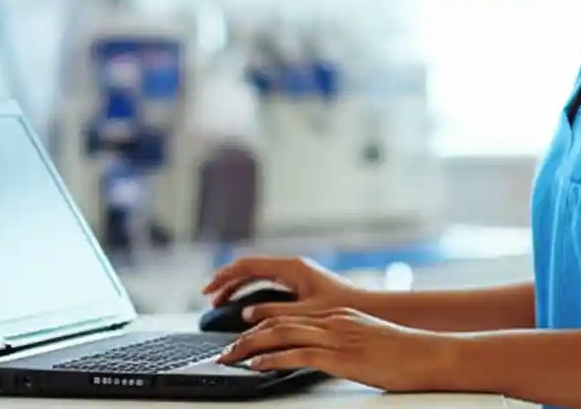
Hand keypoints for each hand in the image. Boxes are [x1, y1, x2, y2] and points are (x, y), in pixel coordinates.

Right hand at [201, 256, 361, 320]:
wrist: (371, 309)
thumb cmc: (344, 308)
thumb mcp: (305, 313)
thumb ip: (274, 313)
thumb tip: (246, 314)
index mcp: (292, 267)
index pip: (249, 265)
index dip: (224, 276)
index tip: (208, 289)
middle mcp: (294, 267)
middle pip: (251, 269)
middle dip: (228, 282)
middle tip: (209, 297)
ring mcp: (298, 276)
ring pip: (260, 277)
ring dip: (239, 288)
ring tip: (222, 303)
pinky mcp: (303, 286)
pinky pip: (270, 285)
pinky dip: (253, 294)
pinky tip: (247, 308)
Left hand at [216, 307, 459, 392]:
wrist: (428, 355)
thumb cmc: (404, 354)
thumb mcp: (368, 343)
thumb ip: (345, 343)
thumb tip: (328, 355)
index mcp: (337, 316)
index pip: (289, 317)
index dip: (260, 326)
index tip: (241, 338)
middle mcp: (332, 321)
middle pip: (276, 323)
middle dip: (245, 337)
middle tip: (223, 352)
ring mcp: (335, 337)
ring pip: (279, 335)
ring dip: (248, 347)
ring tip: (228, 358)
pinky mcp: (340, 357)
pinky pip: (296, 355)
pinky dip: (270, 359)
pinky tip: (255, 365)